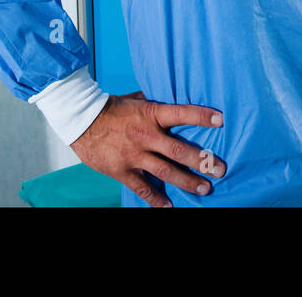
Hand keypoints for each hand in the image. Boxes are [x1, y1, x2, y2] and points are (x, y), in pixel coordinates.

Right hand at [71, 91, 225, 207]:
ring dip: (187, 182)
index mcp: (151, 114)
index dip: (202, 116)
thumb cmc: (111, 107)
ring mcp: (134, 155)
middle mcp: (146, 135)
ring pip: (165, 171)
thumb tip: (173, 96)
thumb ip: (155, 103)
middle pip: (179, 150)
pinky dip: (155, 199)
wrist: (80, 120)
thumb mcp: (136, 99)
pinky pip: (142, 188)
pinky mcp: (122, 170)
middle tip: (220, 169)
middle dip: (202, 161)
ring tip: (205, 189)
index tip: (221, 120)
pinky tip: (168, 206)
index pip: (182, 113)